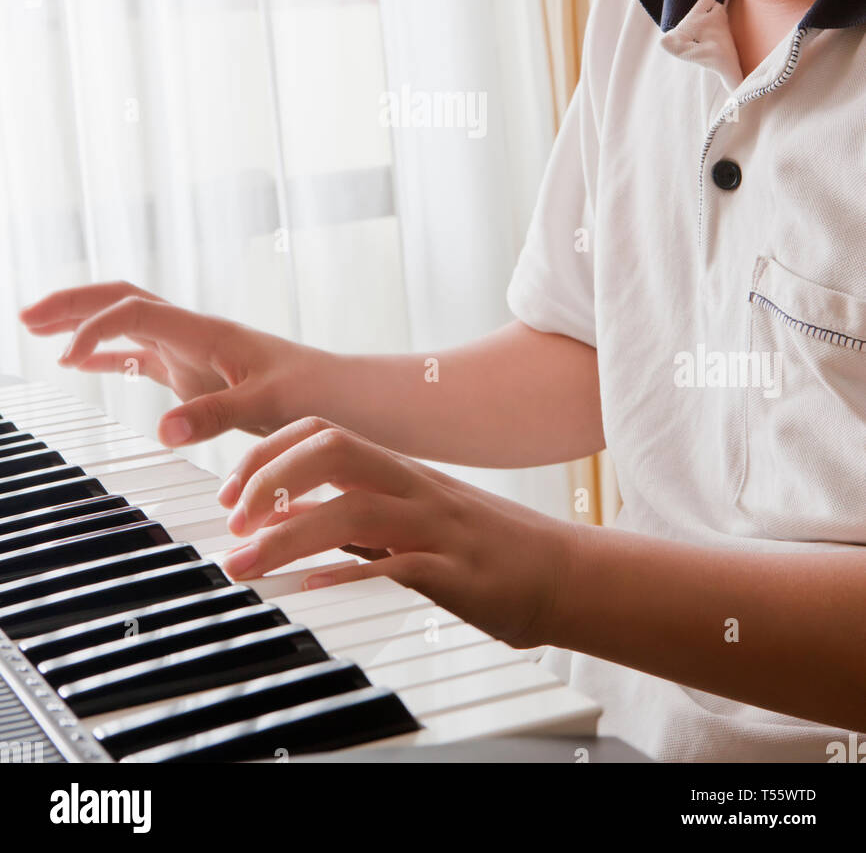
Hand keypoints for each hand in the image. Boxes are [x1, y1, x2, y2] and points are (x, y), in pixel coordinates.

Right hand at [18, 281, 317, 444]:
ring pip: (125, 322)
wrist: (337, 393)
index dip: (96, 329)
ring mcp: (189, 349)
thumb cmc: (310, 393)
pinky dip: (105, 354)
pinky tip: (79, 363)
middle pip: (121, 300)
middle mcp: (192, 332)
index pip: (136, 313)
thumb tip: (162, 430)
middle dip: (73, 303)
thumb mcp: (266, 406)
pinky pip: (138, 353)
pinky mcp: (192, 370)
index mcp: (205, 331)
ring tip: (35, 327)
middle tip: (26, 315)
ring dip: (81, 321)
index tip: (65, 358)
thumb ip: (216, 415)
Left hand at [218, 416, 576, 649]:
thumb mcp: (412, 520)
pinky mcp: (457, 572)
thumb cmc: (485, 549)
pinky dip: (349, 574)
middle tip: (233, 522)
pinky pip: (397, 565)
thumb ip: (358, 515)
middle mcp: (414, 488)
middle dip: (270, 479)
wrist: (564, 574)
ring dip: (289, 537)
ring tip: (246, 566)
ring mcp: (436, 527)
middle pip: (333, 450)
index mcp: (399, 471)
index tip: (229, 496)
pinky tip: (313, 589)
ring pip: (354, 510)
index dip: (266, 455)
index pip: (322, 433)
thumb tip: (294, 517)